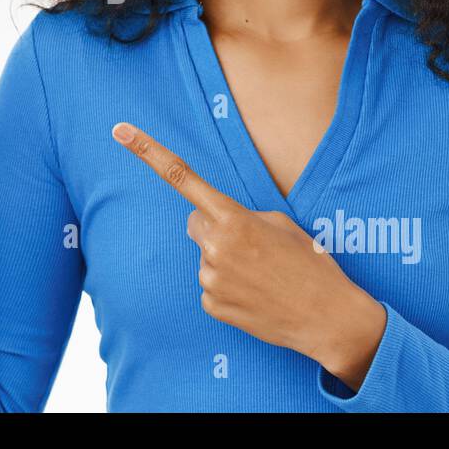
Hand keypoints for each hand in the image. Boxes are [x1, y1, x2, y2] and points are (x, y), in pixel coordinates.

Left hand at [110, 120, 385, 388]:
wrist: (329, 318)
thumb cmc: (310, 263)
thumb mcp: (280, 223)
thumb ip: (239, 216)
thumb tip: (212, 224)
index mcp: (233, 218)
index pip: (181, 176)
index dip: (147, 151)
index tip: (120, 130)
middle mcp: (215, 246)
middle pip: (196, 222)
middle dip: (215, 227)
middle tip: (253, 245)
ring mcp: (210, 278)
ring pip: (205, 255)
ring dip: (226, 259)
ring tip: (262, 274)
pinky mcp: (211, 304)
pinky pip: (209, 284)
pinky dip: (228, 286)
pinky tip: (255, 294)